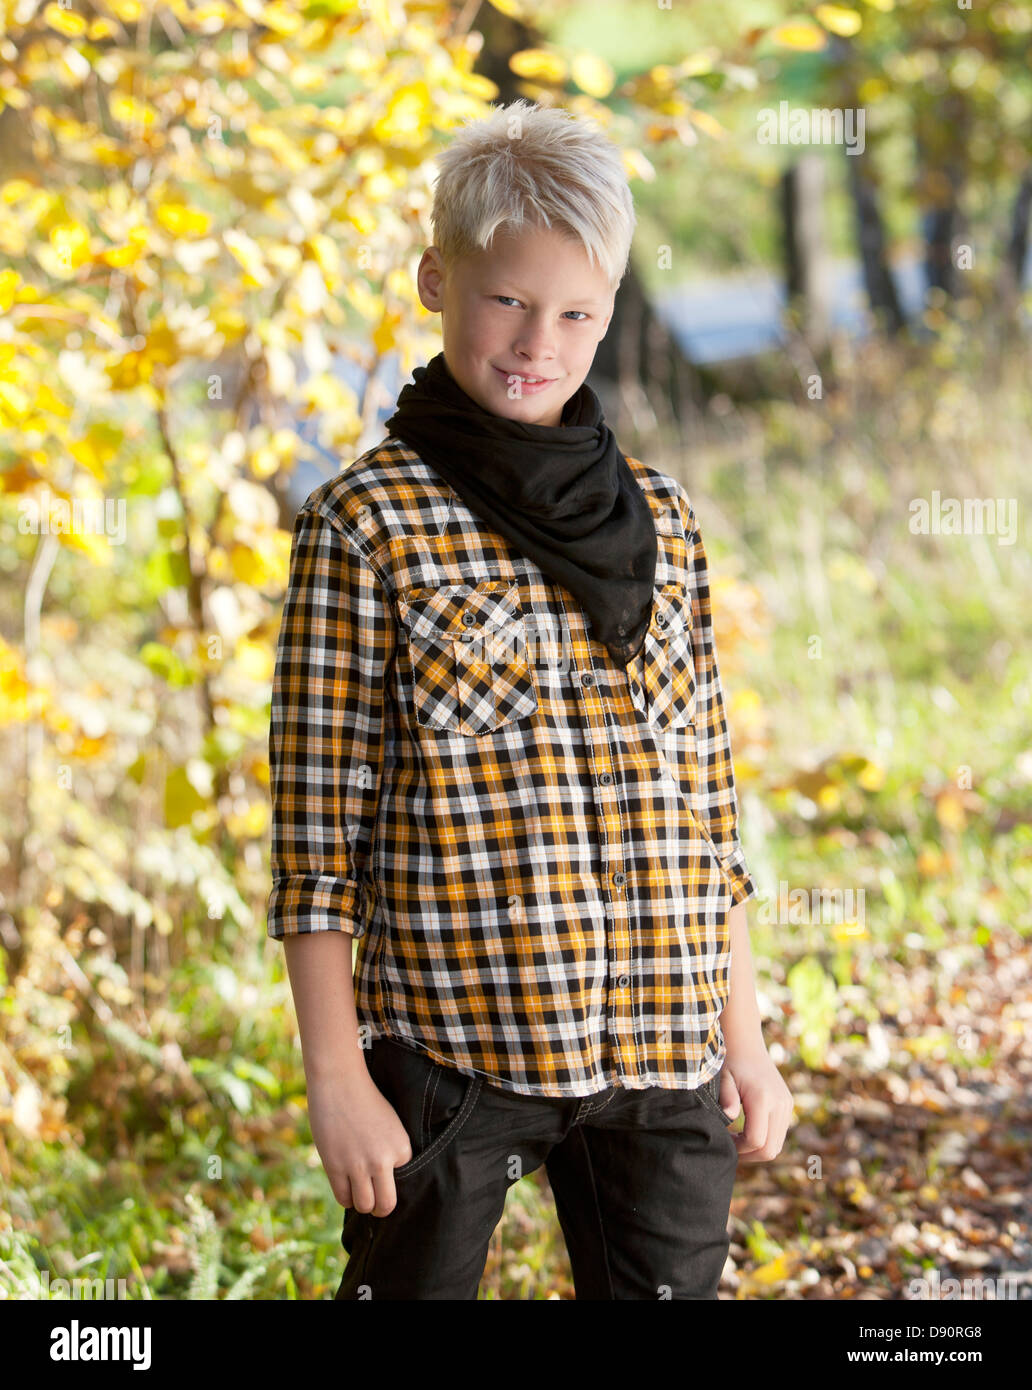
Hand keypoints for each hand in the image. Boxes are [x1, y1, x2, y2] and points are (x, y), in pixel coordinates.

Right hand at [306, 1068, 413, 1216]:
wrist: (339, 1081)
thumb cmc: (365, 1101)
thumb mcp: (390, 1125)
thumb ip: (390, 1152)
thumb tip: (385, 1184)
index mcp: (402, 1148)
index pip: (403, 1183)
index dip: (391, 1180)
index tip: (383, 1172)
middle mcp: (383, 1160)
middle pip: (386, 1205)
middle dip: (380, 1208)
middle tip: (375, 1202)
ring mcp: (358, 1165)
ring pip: (364, 1206)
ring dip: (362, 1204)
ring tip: (360, 1193)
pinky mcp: (335, 1167)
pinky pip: (344, 1198)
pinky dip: (346, 1197)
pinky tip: (346, 1185)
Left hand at [717, 1046, 793, 1161]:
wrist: (746, 1042)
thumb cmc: (729, 1060)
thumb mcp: (722, 1078)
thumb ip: (725, 1098)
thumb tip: (729, 1117)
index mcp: (762, 1098)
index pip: (756, 1140)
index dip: (739, 1149)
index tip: (723, 1142)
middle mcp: (780, 1103)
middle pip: (771, 1149)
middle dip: (749, 1155)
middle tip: (729, 1148)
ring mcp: (787, 1105)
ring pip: (777, 1145)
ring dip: (757, 1149)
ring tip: (736, 1139)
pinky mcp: (788, 1105)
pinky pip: (779, 1134)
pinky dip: (765, 1140)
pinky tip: (746, 1131)